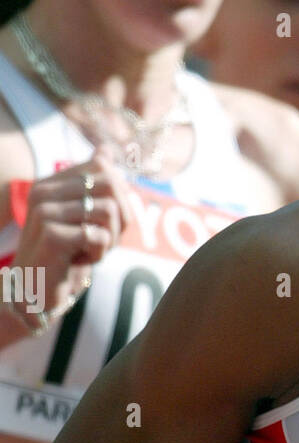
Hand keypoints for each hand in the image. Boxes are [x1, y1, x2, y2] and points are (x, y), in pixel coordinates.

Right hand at [10, 147, 131, 315]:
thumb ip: (94, 186)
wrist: (34, 295)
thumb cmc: (63, 258)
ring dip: (110, 240)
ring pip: (110, 211)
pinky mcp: (52, 234)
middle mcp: (44, 191)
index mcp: (51, 183)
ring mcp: (45, 211)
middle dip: (120, 218)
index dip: (119, 196)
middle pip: (111, 186)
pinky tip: (80, 261)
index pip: (103, 166)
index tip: (106, 222)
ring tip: (89, 252)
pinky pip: (100, 235)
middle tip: (104, 241)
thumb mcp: (82, 218)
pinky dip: (99, 254)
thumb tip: (105, 148)